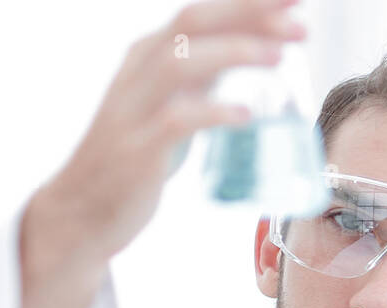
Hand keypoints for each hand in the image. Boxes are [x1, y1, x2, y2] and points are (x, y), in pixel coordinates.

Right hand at [20, 0, 306, 307]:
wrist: (85, 207)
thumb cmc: (138, 155)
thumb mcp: (173, 102)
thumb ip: (205, 78)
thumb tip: (255, 54)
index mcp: (150, 56)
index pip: (202, 16)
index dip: (248, 4)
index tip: (297, 0)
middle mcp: (140, 72)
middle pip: (193, 25)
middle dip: (248, 17)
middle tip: (301, 25)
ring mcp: (135, 109)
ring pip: (181, 63)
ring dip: (232, 54)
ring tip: (278, 58)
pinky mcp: (138, 149)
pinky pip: (175, 121)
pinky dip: (212, 113)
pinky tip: (245, 115)